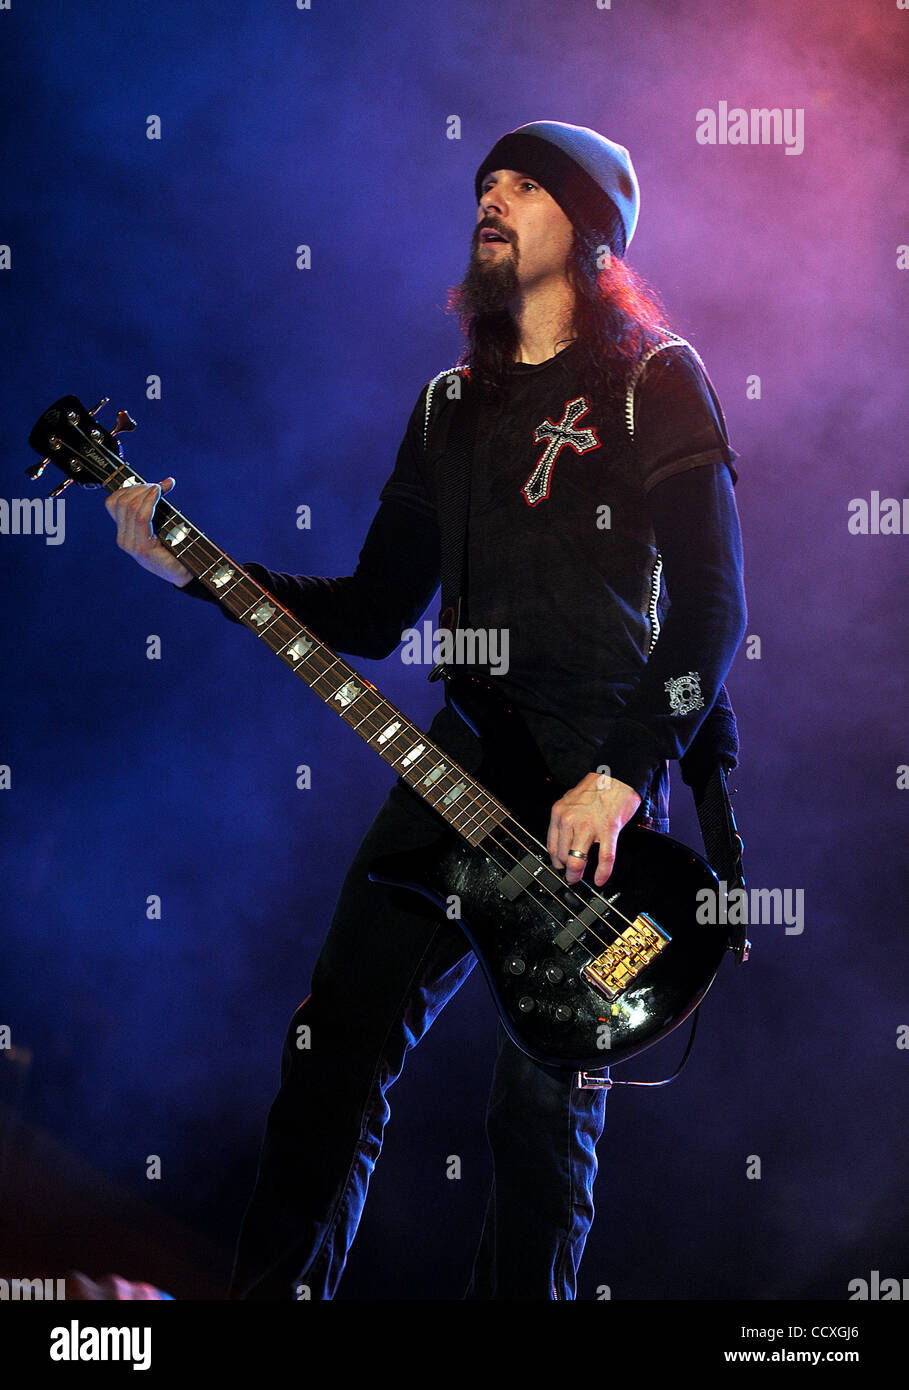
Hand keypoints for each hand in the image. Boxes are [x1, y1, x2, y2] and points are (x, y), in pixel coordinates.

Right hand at [105, 477, 192, 585]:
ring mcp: (131, 545)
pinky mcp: (143, 548)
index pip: (114, 502)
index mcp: (124, 533)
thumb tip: (156, 485)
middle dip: (141, 487)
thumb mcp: (160, 525)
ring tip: (162, 488)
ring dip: (147, 491)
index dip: (131, 487)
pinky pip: (141, 517)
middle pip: (122, 501)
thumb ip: (151, 510)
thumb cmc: (175, 549)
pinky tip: (158, 493)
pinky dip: (150, 500)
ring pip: (130, 506)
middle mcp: (123, 539)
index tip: (154, 485)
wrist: (185, 573)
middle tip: (161, 486)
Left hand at [547, 771, 641, 888]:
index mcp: (559, 812)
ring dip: (576, 874)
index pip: (551, 845)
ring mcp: (588, 826)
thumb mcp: (571, 799)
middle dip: (565, 870)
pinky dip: (603, 872)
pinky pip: (604, 858)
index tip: (559, 866)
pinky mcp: (608, 829)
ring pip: (577, 860)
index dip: (555, 860)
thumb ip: (566, 817)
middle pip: (561, 855)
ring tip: (578, 879)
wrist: (617, 774)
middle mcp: (570, 820)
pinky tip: (600, 879)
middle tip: (570, 876)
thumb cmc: (597, 786)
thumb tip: (564, 836)